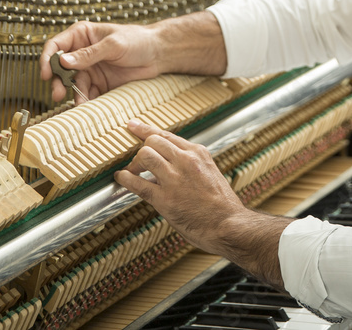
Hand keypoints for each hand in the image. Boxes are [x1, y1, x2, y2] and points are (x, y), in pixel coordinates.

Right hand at [40, 21, 161, 103]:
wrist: (159, 54)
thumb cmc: (137, 40)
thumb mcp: (113, 45)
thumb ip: (89, 54)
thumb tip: (64, 61)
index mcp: (82, 35)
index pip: (56, 46)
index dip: (47, 59)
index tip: (45, 74)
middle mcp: (82, 53)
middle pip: (61, 68)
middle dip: (57, 82)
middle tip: (58, 95)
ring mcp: (90, 69)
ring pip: (73, 84)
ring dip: (73, 94)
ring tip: (79, 104)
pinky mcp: (100, 84)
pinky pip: (88, 94)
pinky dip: (86, 101)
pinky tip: (88, 107)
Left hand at [115, 121, 245, 252]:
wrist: (229, 225)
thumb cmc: (222, 205)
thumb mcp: (210, 173)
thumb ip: (192, 165)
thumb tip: (172, 162)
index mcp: (198, 154)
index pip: (167, 135)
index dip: (145, 129)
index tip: (133, 126)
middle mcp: (186, 161)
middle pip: (153, 141)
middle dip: (140, 149)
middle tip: (137, 163)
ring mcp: (174, 179)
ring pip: (144, 155)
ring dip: (133, 163)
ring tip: (131, 172)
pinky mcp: (165, 199)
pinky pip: (137, 183)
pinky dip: (125, 179)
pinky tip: (121, 179)